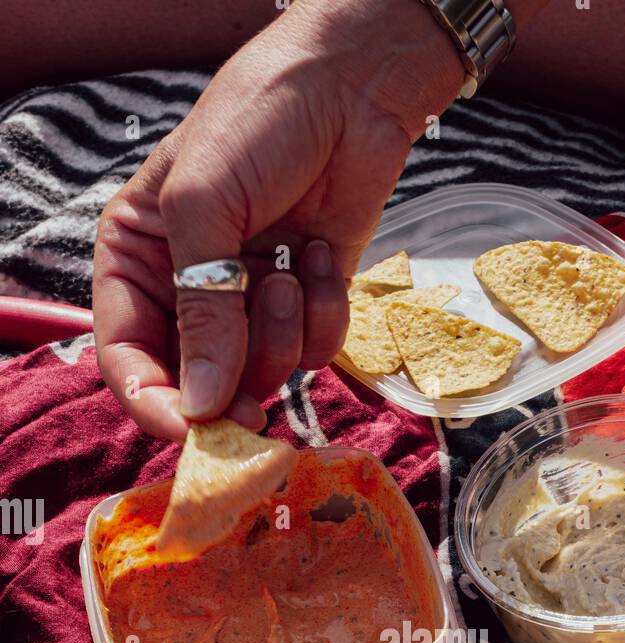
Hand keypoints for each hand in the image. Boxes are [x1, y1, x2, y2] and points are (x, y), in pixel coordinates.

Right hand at [93, 0, 463, 439]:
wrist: (352, 83)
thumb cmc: (259, 118)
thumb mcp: (207, 206)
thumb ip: (203, 310)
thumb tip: (204, 404)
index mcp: (139, 259)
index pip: (128, 356)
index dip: (155, 404)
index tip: (191, 432)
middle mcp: (190, 287)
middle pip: (197, 382)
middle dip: (229, 392)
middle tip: (254, 411)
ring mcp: (252, 299)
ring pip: (261, 372)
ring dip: (282, 334)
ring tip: (290, 270)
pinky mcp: (309, 301)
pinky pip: (313, 349)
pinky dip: (323, 312)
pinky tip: (319, 256)